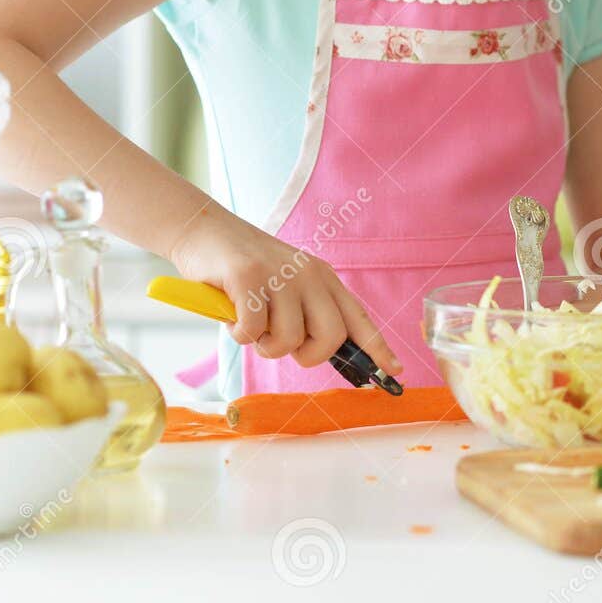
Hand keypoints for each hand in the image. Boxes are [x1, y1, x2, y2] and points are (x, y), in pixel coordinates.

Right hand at [167, 209, 401, 374]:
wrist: (206, 230)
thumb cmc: (247, 271)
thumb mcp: (290, 287)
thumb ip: (309, 315)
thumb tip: (327, 354)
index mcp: (325, 280)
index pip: (359, 319)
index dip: (378, 348)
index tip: (395, 372)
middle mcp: (310, 275)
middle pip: (332, 337)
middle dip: (308, 355)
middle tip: (281, 343)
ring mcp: (281, 275)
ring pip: (288, 340)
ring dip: (264, 344)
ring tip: (251, 321)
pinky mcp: (248, 276)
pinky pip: (252, 330)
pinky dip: (239, 333)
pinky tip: (232, 314)